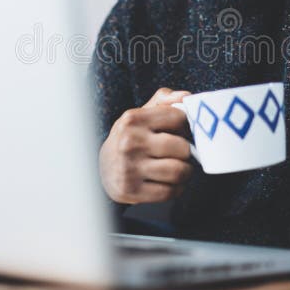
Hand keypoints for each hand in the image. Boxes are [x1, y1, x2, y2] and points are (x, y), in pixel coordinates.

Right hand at [99, 88, 192, 204]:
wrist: (102, 169)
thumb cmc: (129, 139)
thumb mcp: (140, 114)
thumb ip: (164, 100)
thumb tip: (186, 97)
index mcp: (133, 119)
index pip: (178, 117)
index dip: (186, 125)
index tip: (181, 131)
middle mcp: (130, 142)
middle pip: (182, 148)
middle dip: (187, 152)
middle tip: (181, 154)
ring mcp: (129, 168)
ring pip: (178, 172)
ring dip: (185, 172)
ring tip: (178, 169)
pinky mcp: (131, 191)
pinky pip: (169, 192)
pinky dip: (176, 189)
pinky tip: (168, 183)